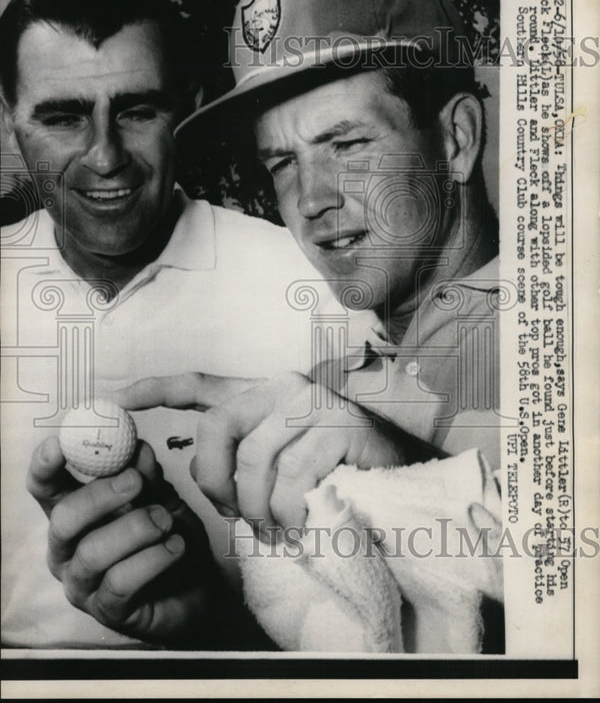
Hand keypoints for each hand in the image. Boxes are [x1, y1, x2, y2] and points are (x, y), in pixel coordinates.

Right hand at [26, 435, 263, 647]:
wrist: (202, 586)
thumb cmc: (171, 535)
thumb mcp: (162, 496)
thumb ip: (146, 475)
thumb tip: (137, 447)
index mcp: (75, 513)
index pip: (45, 487)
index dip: (46, 464)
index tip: (62, 443)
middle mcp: (68, 548)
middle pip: (63, 518)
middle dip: (99, 495)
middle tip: (135, 482)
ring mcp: (83, 583)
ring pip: (92, 552)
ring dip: (135, 529)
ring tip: (166, 520)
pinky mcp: (106, 611)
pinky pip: (120, 582)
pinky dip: (152, 559)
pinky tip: (175, 547)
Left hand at [115, 372, 414, 537]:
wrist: (400, 474)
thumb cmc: (332, 472)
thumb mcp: (281, 460)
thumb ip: (242, 458)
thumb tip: (199, 477)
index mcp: (261, 393)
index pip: (199, 384)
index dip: (155, 390)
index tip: (115, 402)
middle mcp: (283, 387)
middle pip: (218, 429)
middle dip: (216, 485)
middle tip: (237, 518)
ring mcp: (312, 402)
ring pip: (255, 461)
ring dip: (258, 509)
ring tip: (275, 529)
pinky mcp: (340, 425)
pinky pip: (291, 479)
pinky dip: (289, 512)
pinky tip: (300, 524)